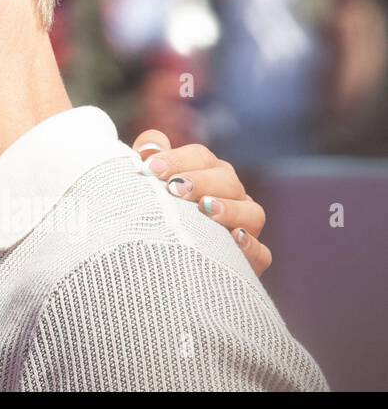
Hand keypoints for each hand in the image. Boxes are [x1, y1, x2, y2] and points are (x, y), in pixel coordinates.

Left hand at [132, 129, 270, 276]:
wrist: (160, 257)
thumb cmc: (154, 212)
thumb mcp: (147, 185)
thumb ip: (148, 161)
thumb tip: (148, 150)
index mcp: (206, 172)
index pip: (199, 156)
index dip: (176, 159)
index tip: (151, 169)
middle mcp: (230, 194)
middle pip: (226, 179)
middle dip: (200, 181)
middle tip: (174, 188)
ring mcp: (244, 225)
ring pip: (251, 212)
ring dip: (230, 208)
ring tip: (205, 208)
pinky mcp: (249, 258)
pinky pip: (261, 252)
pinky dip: (252, 246)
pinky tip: (236, 238)